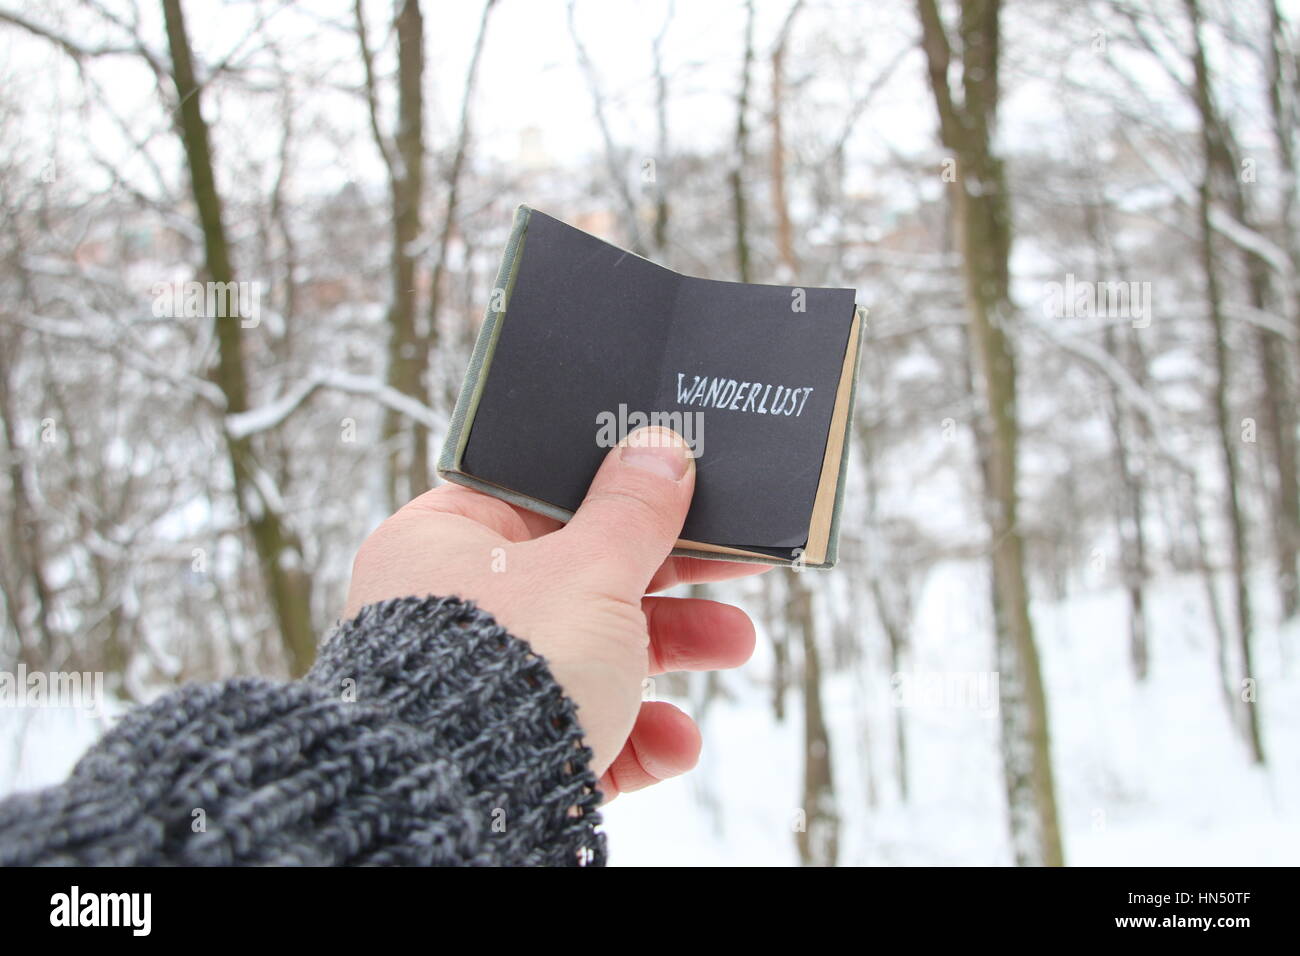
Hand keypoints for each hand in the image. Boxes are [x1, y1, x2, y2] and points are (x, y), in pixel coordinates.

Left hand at [344, 426, 764, 798]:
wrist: (470, 804)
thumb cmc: (509, 665)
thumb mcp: (590, 569)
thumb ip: (634, 511)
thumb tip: (660, 449)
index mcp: (445, 542)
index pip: (537, 496)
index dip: (614, 488)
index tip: (678, 486)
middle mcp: (455, 610)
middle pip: (582, 575)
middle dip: (671, 577)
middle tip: (736, 562)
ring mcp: (482, 683)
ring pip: (595, 653)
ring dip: (674, 650)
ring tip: (735, 645)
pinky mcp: (511, 750)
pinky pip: (586, 727)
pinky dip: (639, 732)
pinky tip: (675, 740)